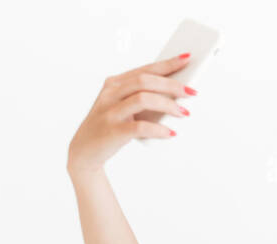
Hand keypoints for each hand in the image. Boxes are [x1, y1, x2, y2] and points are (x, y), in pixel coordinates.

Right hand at [66, 52, 195, 174]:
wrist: (84, 151)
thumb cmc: (111, 127)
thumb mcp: (124, 108)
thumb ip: (143, 99)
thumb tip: (177, 95)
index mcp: (114, 83)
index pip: (145, 69)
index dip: (167, 64)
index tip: (187, 59)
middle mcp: (110, 93)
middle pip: (145, 81)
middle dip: (172, 85)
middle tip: (191, 92)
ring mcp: (110, 112)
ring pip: (143, 99)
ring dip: (168, 105)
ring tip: (184, 113)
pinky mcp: (113, 131)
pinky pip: (140, 127)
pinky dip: (158, 130)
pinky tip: (170, 133)